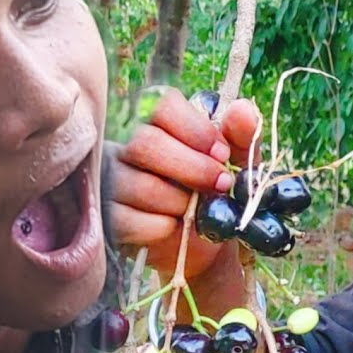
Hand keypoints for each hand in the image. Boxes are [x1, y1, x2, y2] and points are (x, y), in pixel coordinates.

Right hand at [107, 87, 260, 302]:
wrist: (208, 246)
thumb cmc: (217, 195)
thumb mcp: (239, 165)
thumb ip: (242, 137)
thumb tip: (243, 110)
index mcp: (161, 127)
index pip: (163, 107)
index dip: (196, 129)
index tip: (222, 153)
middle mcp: (129, 149)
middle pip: (146, 143)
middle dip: (193, 167)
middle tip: (221, 185)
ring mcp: (113, 183)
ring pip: (139, 184)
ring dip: (179, 202)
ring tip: (196, 212)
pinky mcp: (109, 220)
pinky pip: (127, 220)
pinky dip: (159, 227)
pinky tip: (173, 228)